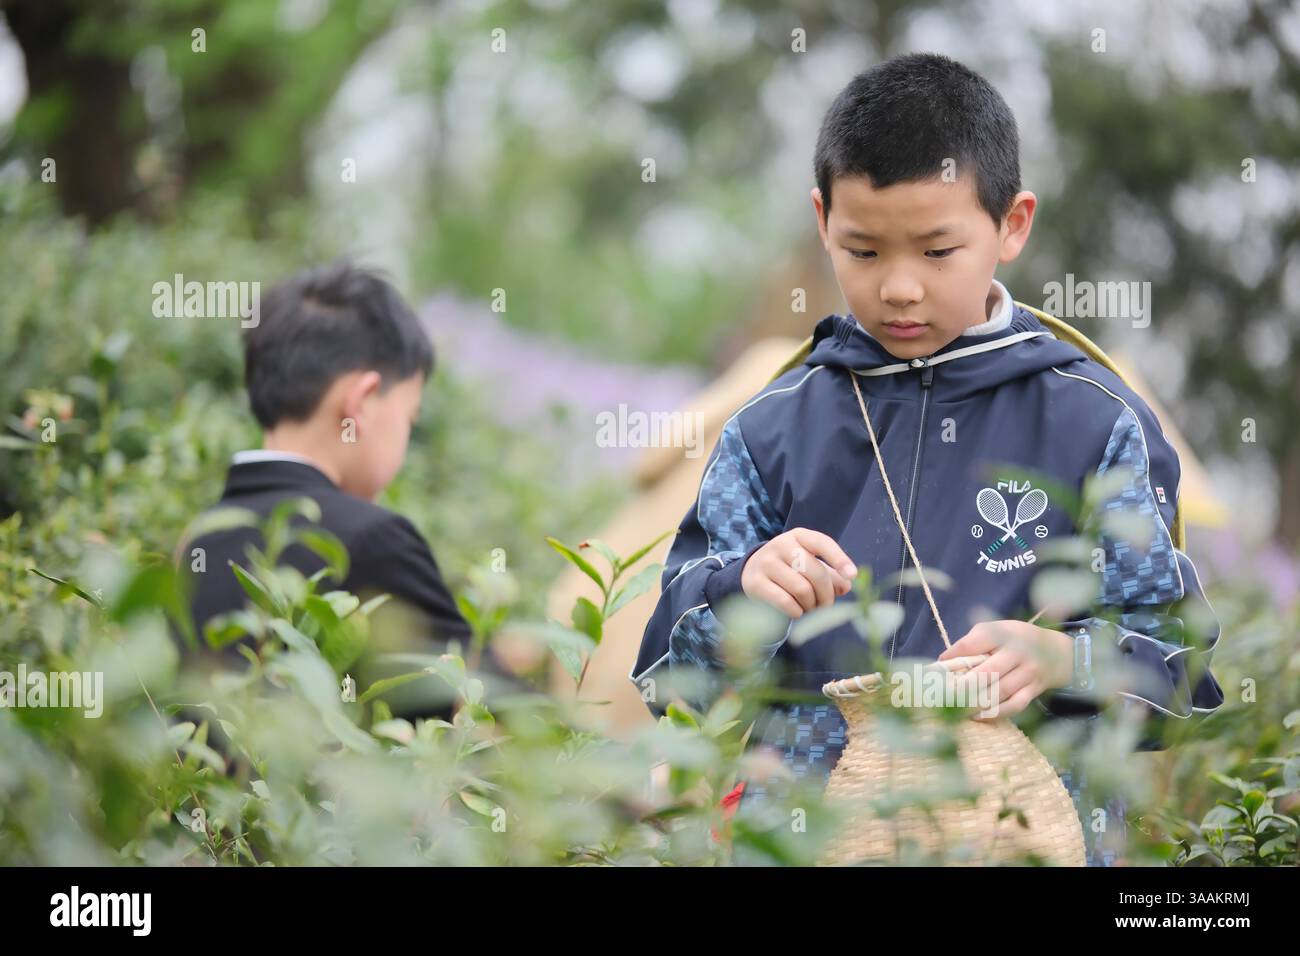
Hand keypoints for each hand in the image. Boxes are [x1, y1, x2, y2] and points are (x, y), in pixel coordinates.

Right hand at [741, 528, 855, 618]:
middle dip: (826, 594)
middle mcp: (781, 544)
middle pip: (815, 572)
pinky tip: (797, 612)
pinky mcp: (755, 582)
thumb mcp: (810, 565)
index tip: (852, 575)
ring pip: (802, 589)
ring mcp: (766, 562)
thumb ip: (831, 574)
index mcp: (799, 536)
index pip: (822, 543)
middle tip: (826, 605)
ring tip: (810, 608)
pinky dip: (797, 612)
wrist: (752, 572)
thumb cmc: (789, 569)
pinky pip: (785, 601)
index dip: (839, 559)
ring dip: (811, 606)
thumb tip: (846, 586)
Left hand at [937, 620, 1073, 718]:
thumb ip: (972, 643)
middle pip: (987, 672)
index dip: (954, 656)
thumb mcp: (996, 630)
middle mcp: (1016, 652)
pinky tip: (978, 716)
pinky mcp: (1035, 689)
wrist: (1055, 651)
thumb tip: (944, 661)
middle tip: (945, 696)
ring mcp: (1028, 672)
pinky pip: (1015, 705)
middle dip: (963, 687)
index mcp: (1001, 633)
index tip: (938, 668)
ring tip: (957, 710)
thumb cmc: (1014, 640)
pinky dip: (996, 713)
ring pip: (999, 692)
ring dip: (976, 703)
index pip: (973, 644)